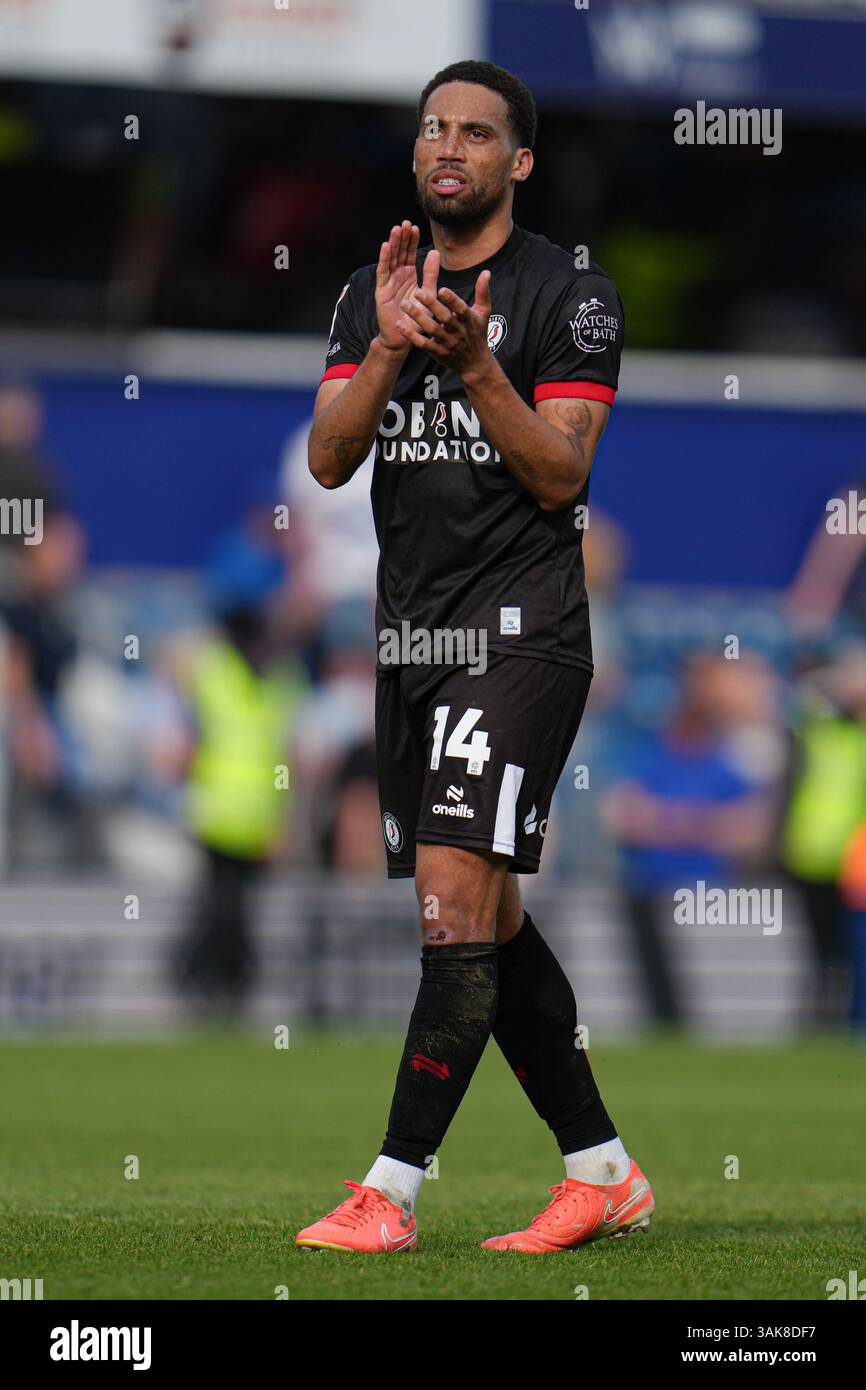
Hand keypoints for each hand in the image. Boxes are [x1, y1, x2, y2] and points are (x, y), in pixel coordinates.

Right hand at [375, 221, 420, 353]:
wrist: (406, 337)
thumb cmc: (418, 318)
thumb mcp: (429, 293)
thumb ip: (431, 274)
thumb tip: (436, 252)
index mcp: (409, 275)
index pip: (410, 254)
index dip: (412, 241)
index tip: (416, 228)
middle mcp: (398, 276)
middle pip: (399, 253)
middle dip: (402, 238)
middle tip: (406, 223)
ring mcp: (389, 282)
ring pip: (390, 259)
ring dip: (393, 244)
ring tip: (396, 229)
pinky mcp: (381, 290)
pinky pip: (382, 272)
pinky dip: (383, 259)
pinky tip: (386, 246)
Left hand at [397, 267, 491, 377]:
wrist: (475, 364)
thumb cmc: (478, 333)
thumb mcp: (483, 313)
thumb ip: (482, 292)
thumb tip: (486, 272)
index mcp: (469, 320)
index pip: (461, 309)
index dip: (452, 300)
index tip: (441, 289)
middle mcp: (458, 332)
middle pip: (444, 318)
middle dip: (431, 305)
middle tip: (417, 292)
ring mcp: (447, 343)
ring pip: (432, 330)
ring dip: (418, 317)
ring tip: (404, 304)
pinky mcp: (437, 352)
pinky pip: (423, 344)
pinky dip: (411, 335)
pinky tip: (400, 325)